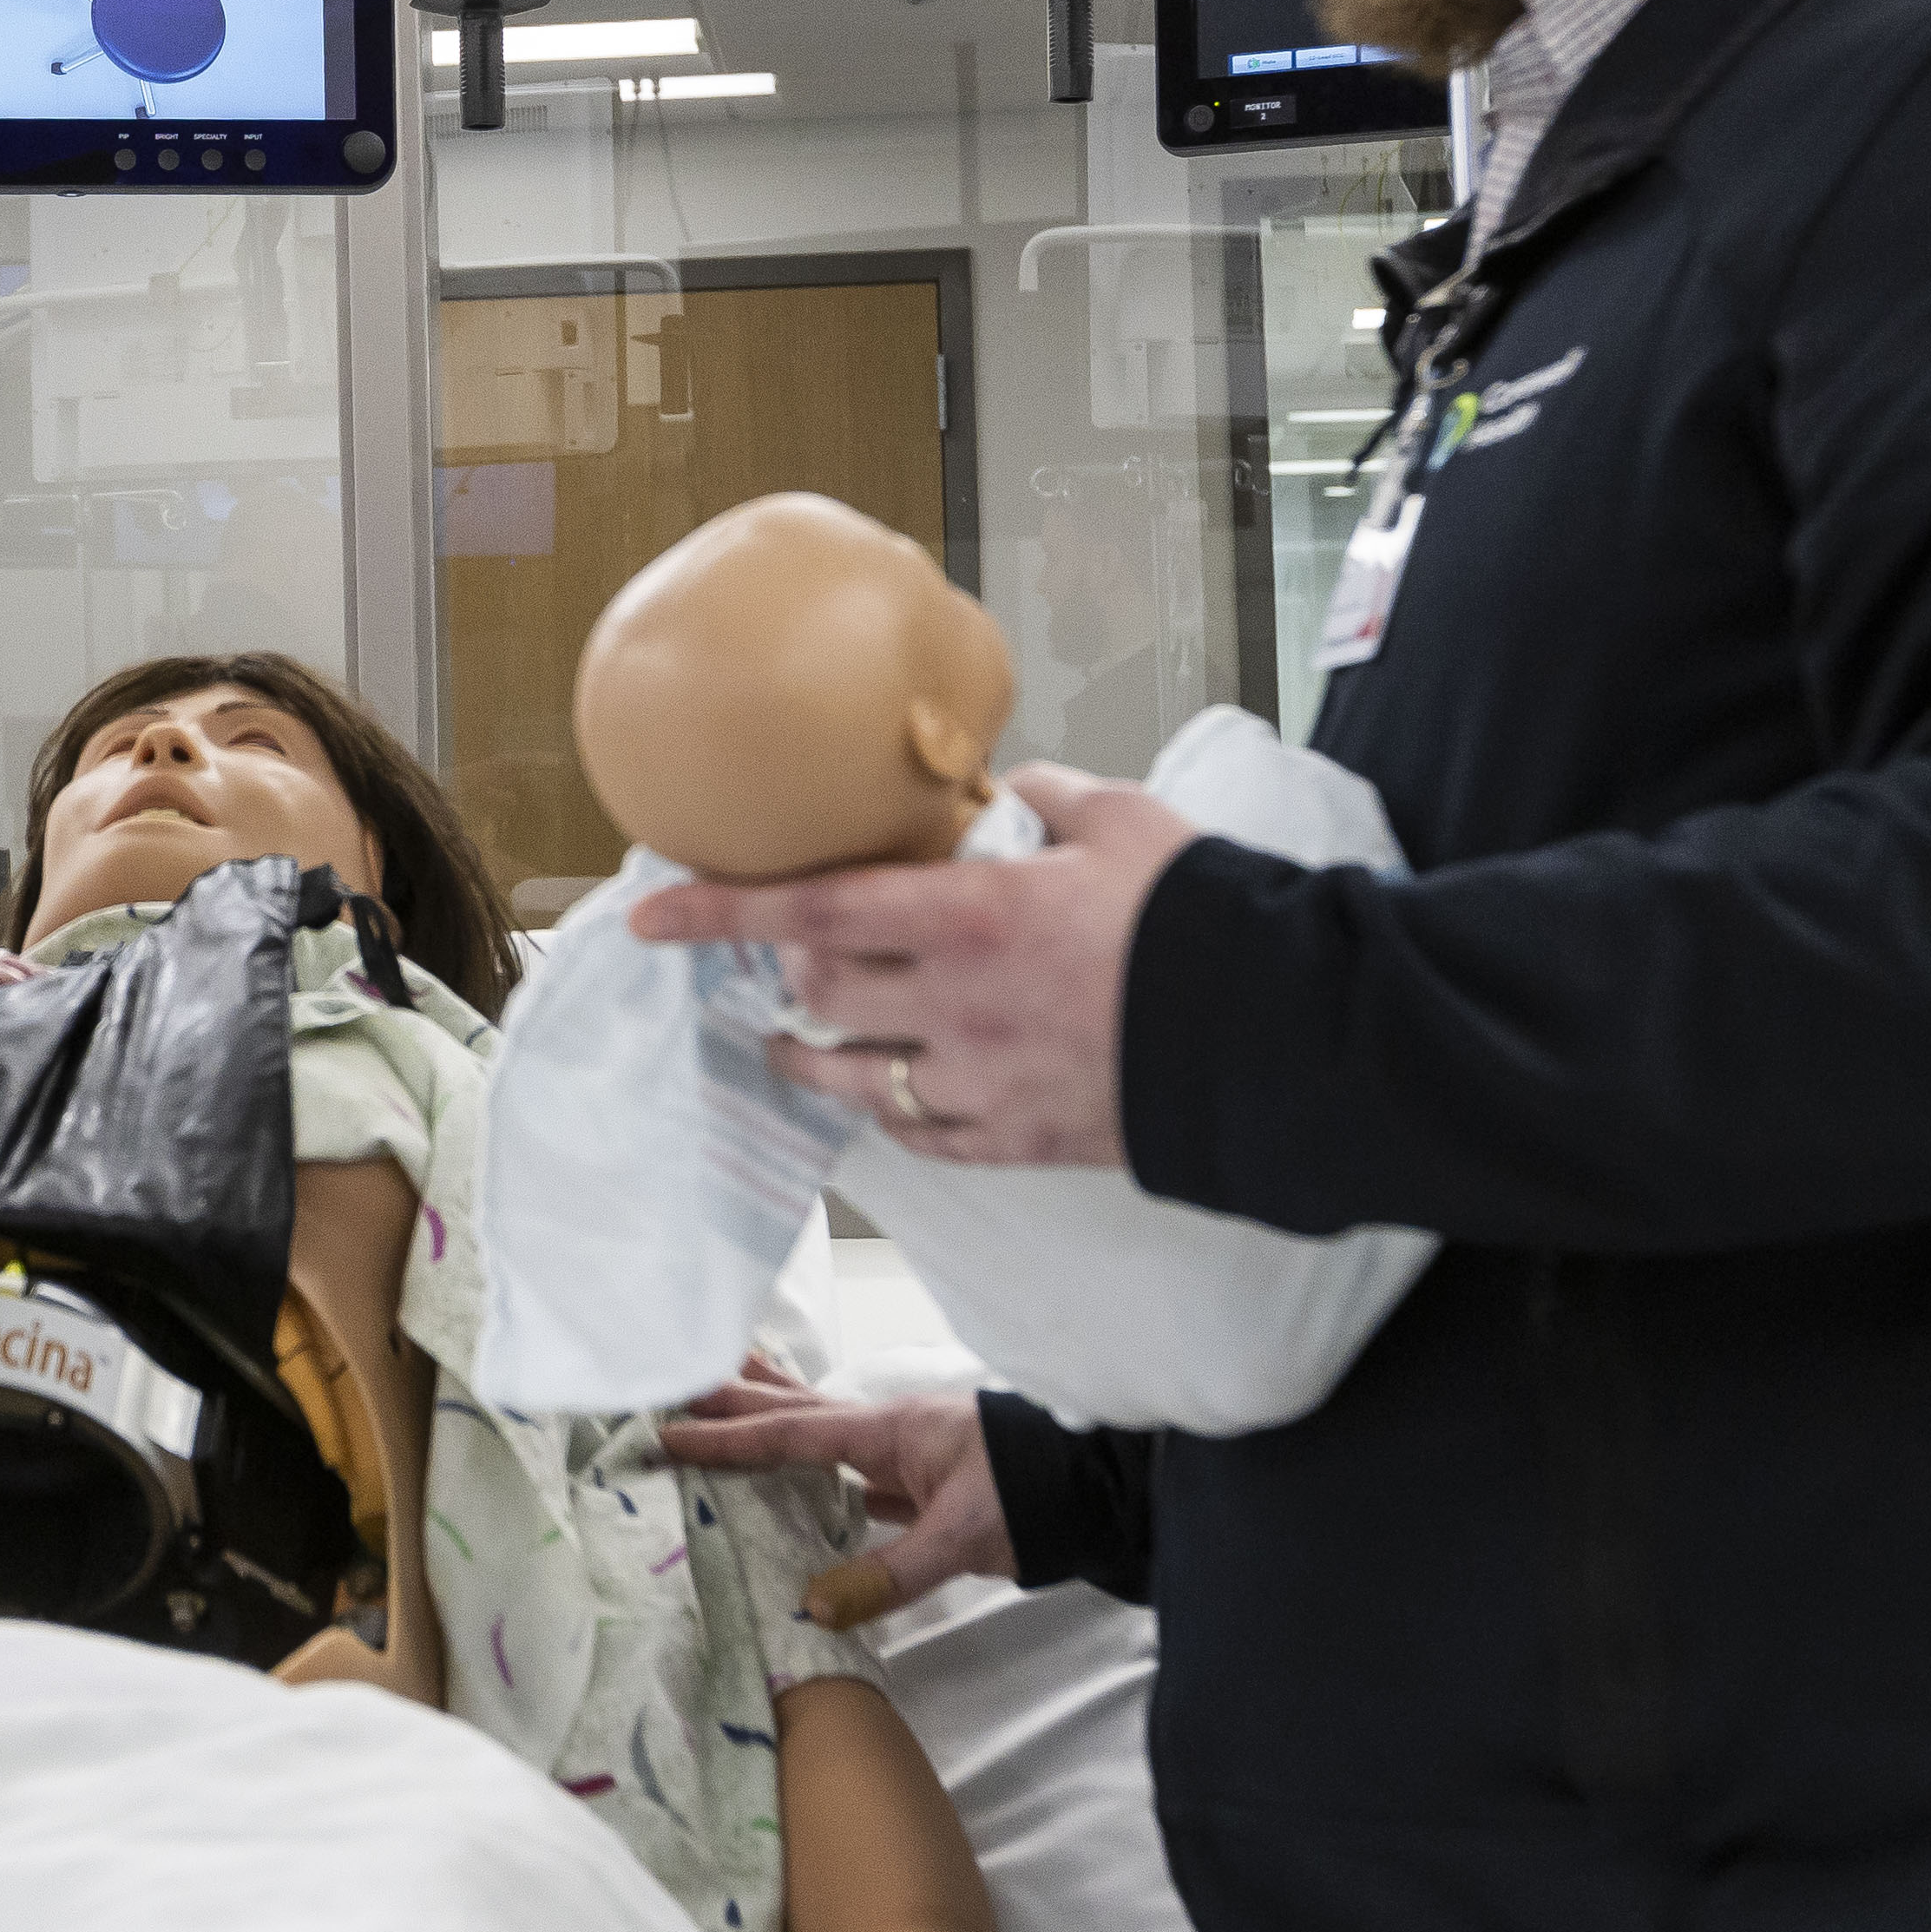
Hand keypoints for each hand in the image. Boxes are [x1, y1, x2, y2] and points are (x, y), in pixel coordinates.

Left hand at [628, 764, 1190, 1167]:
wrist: (1280, 1032)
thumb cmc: (1200, 916)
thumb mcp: (1121, 821)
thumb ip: (1046, 798)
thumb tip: (1008, 791)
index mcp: (969, 916)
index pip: (808, 912)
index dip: (718, 913)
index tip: (650, 914)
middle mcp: (956, 1005)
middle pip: (816, 997)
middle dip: (786, 974)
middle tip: (777, 958)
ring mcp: (981, 1083)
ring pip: (847, 1080)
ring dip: (808, 1055)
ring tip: (790, 1038)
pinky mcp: (1017, 1141)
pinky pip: (917, 1134)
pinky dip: (888, 1110)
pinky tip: (887, 1091)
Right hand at [661, 1356, 1009, 1623]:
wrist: (1099, 1489)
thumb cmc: (1032, 1498)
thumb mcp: (962, 1539)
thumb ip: (888, 1574)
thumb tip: (811, 1608)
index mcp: (888, 1429)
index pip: (790, 1433)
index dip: (727, 1437)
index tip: (668, 1434)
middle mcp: (887, 1428)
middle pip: (793, 1409)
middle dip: (732, 1398)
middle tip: (669, 1383)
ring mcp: (903, 1451)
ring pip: (818, 1428)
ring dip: (767, 1414)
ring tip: (718, 1393)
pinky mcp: (919, 1478)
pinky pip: (845, 1463)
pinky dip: (810, 1458)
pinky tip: (796, 1466)